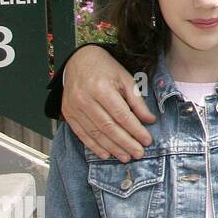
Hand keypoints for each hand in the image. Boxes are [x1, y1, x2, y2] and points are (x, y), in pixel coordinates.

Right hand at [62, 46, 155, 160]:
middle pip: (108, 127)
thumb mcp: (126, 79)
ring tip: (125, 157)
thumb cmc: (106, 69)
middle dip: (125, 143)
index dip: (135, 130)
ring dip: (112, 148)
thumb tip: (150, 120)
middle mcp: (85, 100)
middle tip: (139, 154)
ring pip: (95, 133)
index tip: (147, 141)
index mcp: (102, 89)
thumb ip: (137, 101)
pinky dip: (94, 146)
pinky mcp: (68, 114)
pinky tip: (106, 154)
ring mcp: (74, 108)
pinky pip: (81, 134)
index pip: (122, 115)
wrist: (79, 60)